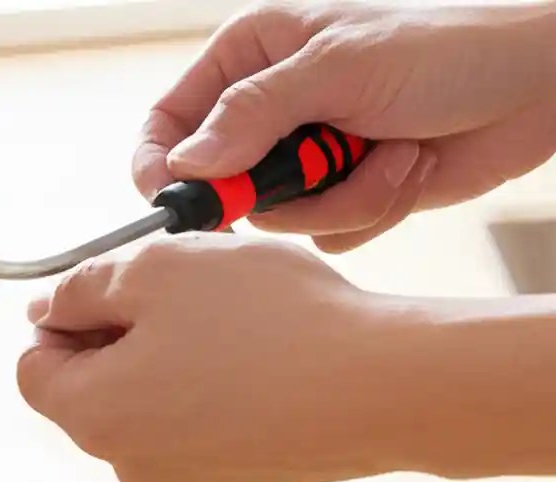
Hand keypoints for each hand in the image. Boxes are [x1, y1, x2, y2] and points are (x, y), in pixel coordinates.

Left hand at [16, 234, 423, 481]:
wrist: (384, 386)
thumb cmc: (267, 321)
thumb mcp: (155, 270)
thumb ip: (82, 287)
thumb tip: (47, 309)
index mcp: (92, 417)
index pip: (35, 366)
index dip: (63, 315)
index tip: (113, 283)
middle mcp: (128, 462)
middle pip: (88, 385)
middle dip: (119, 328)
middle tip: (178, 286)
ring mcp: (184, 476)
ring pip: (146, 397)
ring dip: (167, 348)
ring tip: (224, 310)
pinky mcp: (236, 474)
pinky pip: (196, 416)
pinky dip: (209, 379)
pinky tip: (257, 345)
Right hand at [133, 1, 555, 251]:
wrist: (536, 87)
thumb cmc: (444, 49)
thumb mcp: (338, 68)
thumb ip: (254, 115)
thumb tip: (187, 165)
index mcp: (250, 57)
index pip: (171, 120)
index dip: (162, 165)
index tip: (178, 202)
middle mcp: (270, 109)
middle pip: (222, 182)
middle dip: (280, 187)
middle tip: (319, 169)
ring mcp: (309, 155)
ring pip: (279, 216)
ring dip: (344, 195)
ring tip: (393, 152)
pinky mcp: (346, 194)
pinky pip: (325, 234)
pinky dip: (372, 210)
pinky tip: (409, 166)